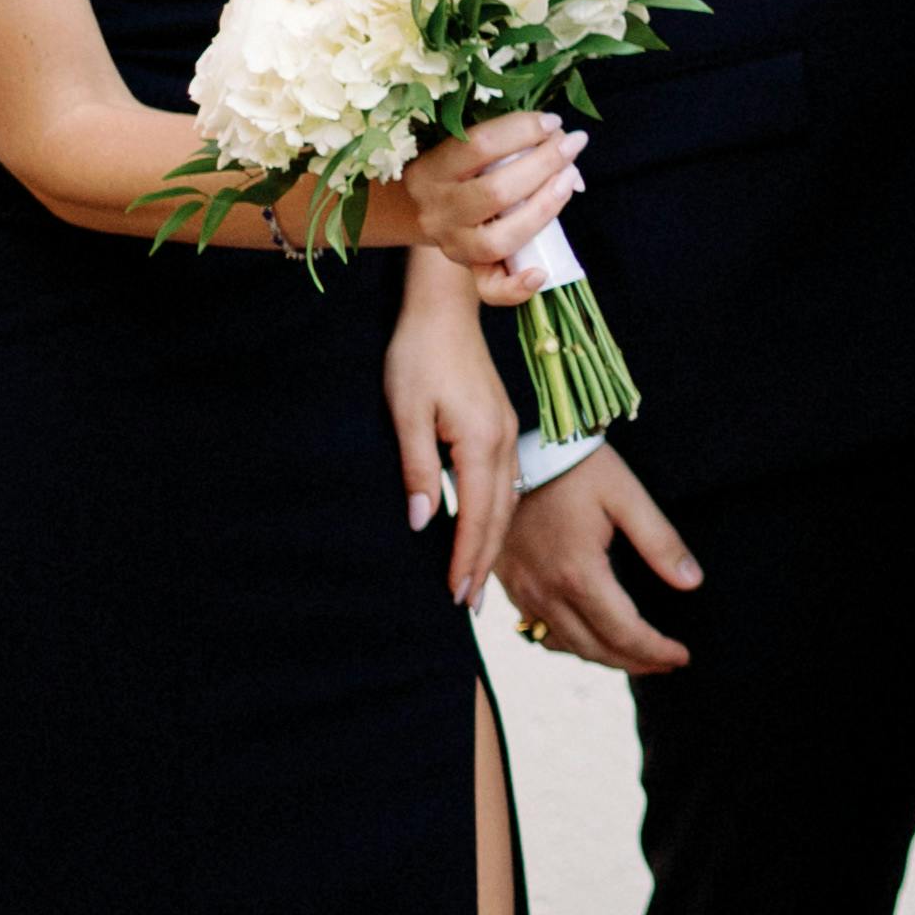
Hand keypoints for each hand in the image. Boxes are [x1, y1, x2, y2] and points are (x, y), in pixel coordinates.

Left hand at [381, 263, 518, 608]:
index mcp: (480, 440)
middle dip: (485, 561)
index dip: (467, 558)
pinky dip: (497, 516)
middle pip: (500, 515)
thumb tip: (423, 521)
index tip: (457, 596)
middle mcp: (503, 440)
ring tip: (477, 579)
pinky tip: (485, 530)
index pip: (477, 515)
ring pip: (508, 501)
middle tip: (469, 606)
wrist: (445, 309)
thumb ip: (417, 469)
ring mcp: (507, 432)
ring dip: (492, 542)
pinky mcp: (502, 425)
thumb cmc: (418, 356)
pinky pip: (507, 483)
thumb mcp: (405, 414)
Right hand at [402, 112, 581, 300]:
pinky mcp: (470, 270)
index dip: (522, 130)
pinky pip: (492, 289)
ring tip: (570, 178)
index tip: (553, 121)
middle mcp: (435, 211)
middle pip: (495, 191)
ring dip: (544, 207)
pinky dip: (518, 286)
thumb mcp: (470, 148)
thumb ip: (507, 140)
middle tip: (573, 143)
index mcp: (429, 171)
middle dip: (544, 163)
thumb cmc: (463, 167)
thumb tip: (562, 141)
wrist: (431, 208)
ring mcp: (451, 245)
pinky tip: (541, 271)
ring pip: (499, 239)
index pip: (478, 146)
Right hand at [499, 443, 704, 675]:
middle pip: (594, 649)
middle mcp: (545, 591)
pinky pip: (539, 632)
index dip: (656, 651)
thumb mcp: (626, 495)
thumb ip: (660, 541)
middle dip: (635, 662)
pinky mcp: (509, 585)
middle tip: (668, 663)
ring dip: (604, 658)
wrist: (515, 450)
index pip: (624, 632)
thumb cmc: (575, 467)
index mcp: (578, 573)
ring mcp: (522, 592)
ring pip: (565, 646)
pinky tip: (591, 638)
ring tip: (638, 656)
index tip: (683, 657)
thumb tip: (692, 583)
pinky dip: (571, 644)